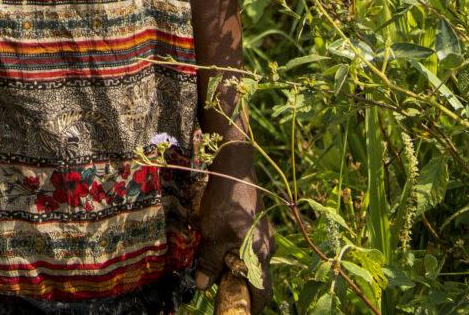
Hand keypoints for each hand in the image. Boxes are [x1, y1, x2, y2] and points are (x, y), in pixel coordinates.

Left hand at [194, 137, 269, 306]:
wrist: (234, 167)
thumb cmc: (225, 201)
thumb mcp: (212, 234)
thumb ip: (210, 262)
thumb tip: (202, 287)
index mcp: (260, 254)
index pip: (262, 292)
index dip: (250, 305)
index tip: (234, 308)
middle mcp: (267, 246)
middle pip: (255, 277)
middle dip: (237, 285)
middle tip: (218, 287)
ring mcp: (263, 234)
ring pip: (250, 260)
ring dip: (233, 266)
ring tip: (213, 264)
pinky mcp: (257, 224)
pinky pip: (248, 246)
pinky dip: (235, 251)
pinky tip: (218, 242)